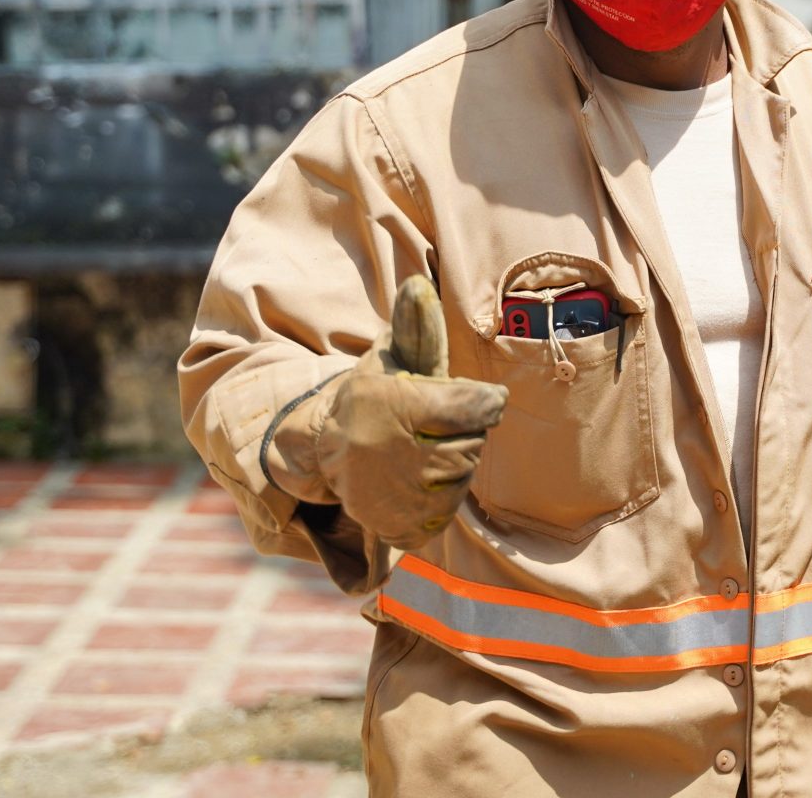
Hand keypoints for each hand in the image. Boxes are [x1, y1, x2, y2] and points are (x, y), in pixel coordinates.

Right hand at [316, 276, 506, 549]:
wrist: (325, 451)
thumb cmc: (377, 395)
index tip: (482, 399)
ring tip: (419, 450)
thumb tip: (419, 285)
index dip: (485, 402)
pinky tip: (416, 479)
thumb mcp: (393, 357)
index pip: (477, 407)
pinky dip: (441, 494)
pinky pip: (448, 510)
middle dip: (463, 431)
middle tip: (434, 425)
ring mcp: (392, 496)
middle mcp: (389, 453)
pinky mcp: (397, 526)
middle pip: (473, 443)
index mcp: (394, 404)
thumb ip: (415, 326)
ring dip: (453, 462)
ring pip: (462, 476)